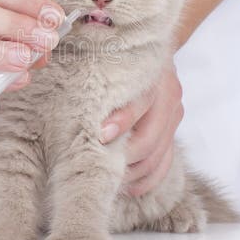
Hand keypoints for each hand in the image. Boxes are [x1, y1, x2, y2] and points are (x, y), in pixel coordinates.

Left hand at [100, 60, 183, 195]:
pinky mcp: (175, 130)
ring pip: (159, 156)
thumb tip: (65, 90)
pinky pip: (166, 163)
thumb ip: (98, 76)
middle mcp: (168, 95)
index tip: (101, 136)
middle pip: (150, 138)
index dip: (122, 121)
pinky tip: (129, 187)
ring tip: (111, 181)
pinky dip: (148, 179)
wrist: (152, 52)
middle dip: (125, 158)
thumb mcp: (111, 60)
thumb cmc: (121, 57)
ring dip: (134, 173)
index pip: (141, 102)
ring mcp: (175, 114)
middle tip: (101, 167)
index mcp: (152, 75)